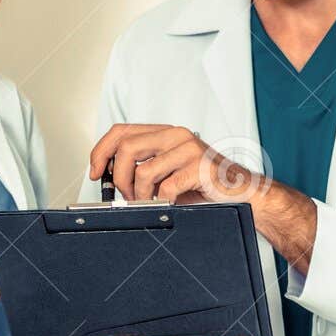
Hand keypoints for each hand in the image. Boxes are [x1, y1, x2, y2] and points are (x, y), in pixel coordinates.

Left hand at [88, 123, 264, 203]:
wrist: (241, 191)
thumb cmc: (202, 184)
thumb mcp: (168, 170)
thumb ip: (142, 166)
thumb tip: (107, 176)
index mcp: (165, 132)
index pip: (121, 130)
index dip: (101, 151)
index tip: (94, 171)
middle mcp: (176, 134)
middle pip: (126, 147)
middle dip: (117, 177)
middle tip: (125, 195)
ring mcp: (189, 149)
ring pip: (143, 171)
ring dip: (139, 194)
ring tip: (148, 201)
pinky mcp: (199, 167)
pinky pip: (165, 188)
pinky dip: (160, 202)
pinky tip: (167, 204)